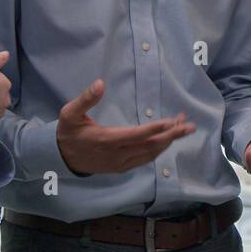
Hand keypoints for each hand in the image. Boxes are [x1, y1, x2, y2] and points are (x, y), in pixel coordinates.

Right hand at [56, 79, 195, 174]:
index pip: (137, 135)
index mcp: (106, 140)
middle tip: (189, 125)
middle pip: (150, 145)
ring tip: (183, 128)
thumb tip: (100, 83)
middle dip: (172, 135)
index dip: (156, 129)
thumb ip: (85, 99)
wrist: (61, 158)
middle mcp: (116, 154)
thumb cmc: (68, 132)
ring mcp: (120, 163)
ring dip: (168, 141)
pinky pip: (145, 160)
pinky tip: (168, 141)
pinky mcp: (122, 168)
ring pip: (150, 154)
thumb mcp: (69, 113)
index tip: (173, 121)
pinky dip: (159, 150)